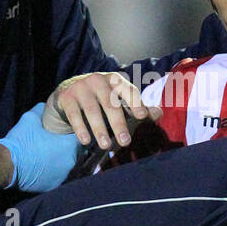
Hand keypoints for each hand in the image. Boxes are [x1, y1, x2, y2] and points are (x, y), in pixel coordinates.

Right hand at [0, 103, 80, 192]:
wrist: (6, 164)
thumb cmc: (21, 141)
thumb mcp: (30, 119)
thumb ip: (42, 111)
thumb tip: (44, 106)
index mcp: (68, 146)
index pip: (80, 139)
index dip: (74, 135)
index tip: (67, 132)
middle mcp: (70, 163)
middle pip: (78, 154)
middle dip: (71, 149)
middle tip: (59, 144)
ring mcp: (63, 176)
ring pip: (70, 167)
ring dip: (64, 162)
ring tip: (52, 156)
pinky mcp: (54, 186)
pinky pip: (61, 177)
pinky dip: (57, 173)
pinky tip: (47, 167)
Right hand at [46, 72, 160, 150]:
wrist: (69, 91)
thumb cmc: (102, 98)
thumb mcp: (119, 99)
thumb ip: (139, 107)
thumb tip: (159, 113)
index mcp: (115, 80)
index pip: (128, 90)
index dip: (136, 102)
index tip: (143, 116)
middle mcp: (98, 80)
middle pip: (110, 103)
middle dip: (118, 123)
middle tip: (125, 141)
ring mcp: (81, 88)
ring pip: (92, 110)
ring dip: (99, 129)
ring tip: (106, 145)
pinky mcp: (67, 97)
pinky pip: (75, 115)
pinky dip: (80, 128)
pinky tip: (85, 141)